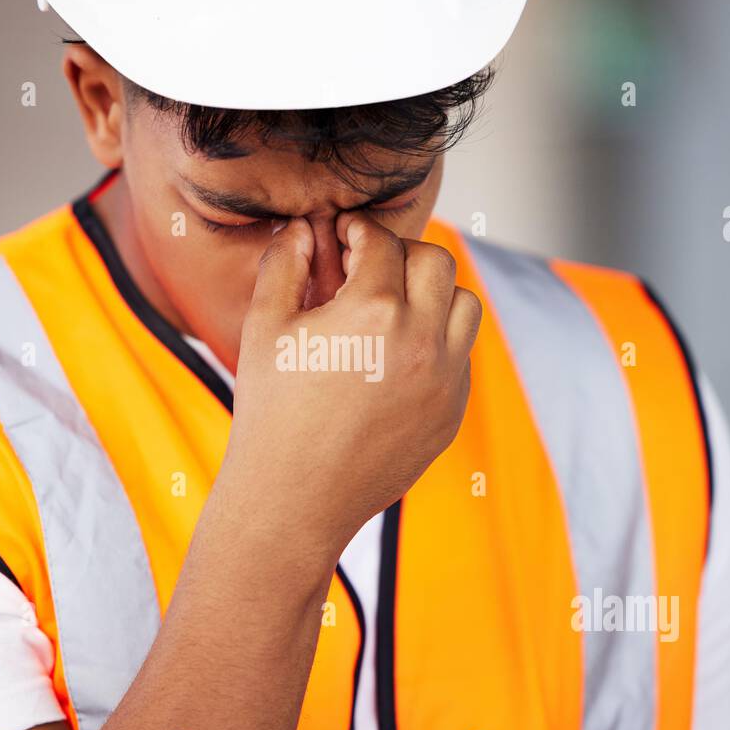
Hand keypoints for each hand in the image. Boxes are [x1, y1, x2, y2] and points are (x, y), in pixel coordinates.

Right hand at [222, 212, 480, 559]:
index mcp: (374, 311)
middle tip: (369, 267)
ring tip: (394, 306)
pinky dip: (438, 341)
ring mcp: (443, 379)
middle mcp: (421, 340)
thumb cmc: (271, 414)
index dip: (359, 230)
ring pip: (464, 305)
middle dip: (401, 255)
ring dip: (433, 294)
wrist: (294, 499)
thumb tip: (305, 229)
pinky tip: (396, 354)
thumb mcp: (264, 329)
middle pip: (436, 262)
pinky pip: (461, 356)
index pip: (382, 242)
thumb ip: (285, 266)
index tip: (344, 236)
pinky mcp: (451, 412)